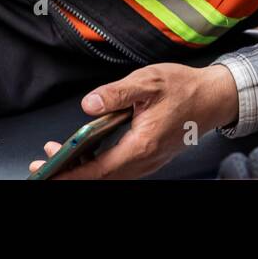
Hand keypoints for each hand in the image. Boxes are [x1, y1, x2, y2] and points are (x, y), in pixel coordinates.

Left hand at [27, 62, 236, 178]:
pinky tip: (87, 152)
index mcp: (142, 143)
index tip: (48, 170)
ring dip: (83, 169)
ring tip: (59, 155)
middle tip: (43, 164)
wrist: (213, 97)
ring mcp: (148, 161)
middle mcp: (145, 159)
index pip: (99, 169)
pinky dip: (98, 164)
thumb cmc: (185, 88)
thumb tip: (89, 104)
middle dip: (70, 172)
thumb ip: (116, 93)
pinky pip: (119, 168)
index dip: (71, 172)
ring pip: (110, 174)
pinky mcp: (149, 157)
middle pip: (101, 177)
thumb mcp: (148, 81)